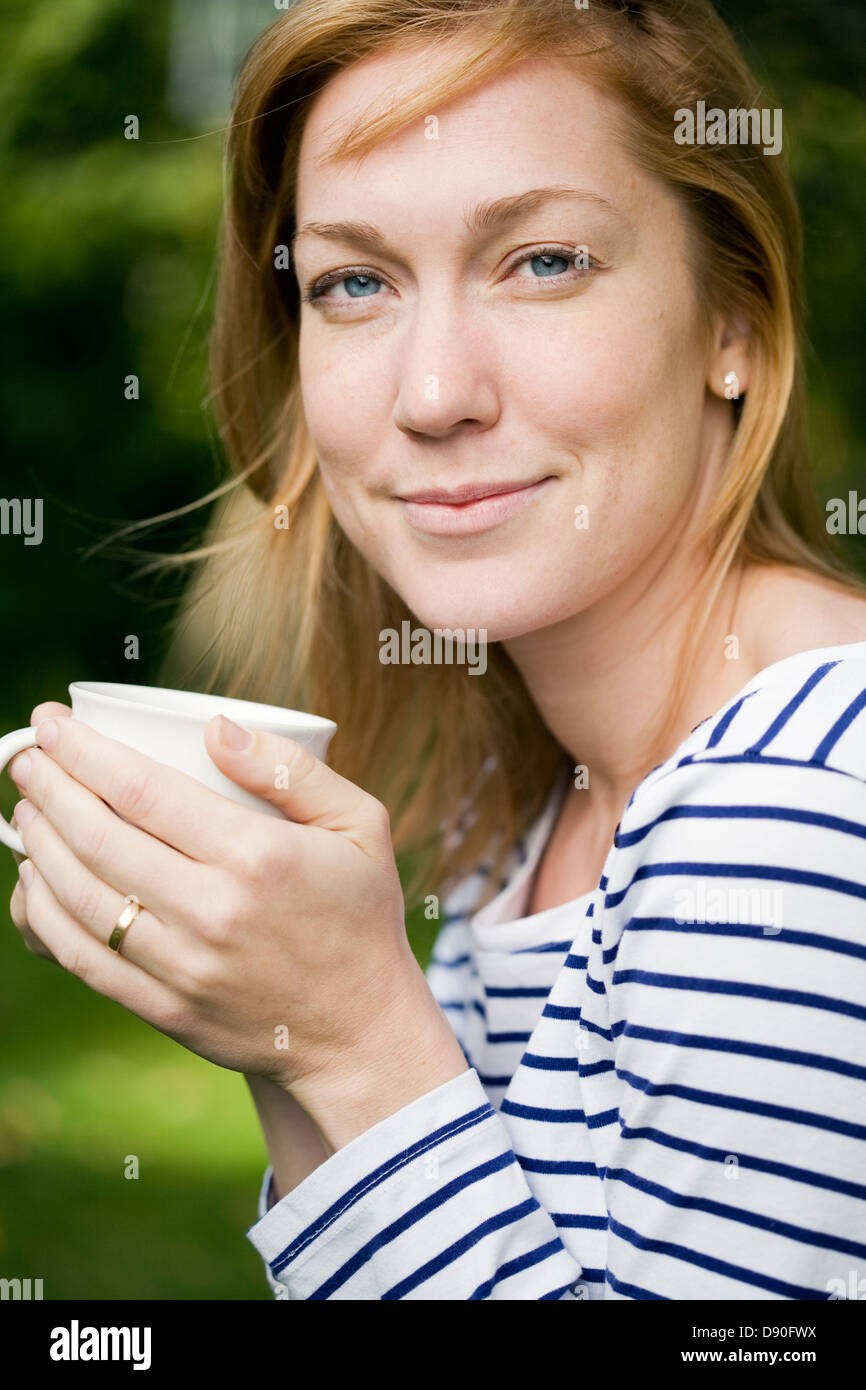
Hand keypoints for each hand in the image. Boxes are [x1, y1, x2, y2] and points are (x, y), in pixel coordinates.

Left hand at [7, 700, 466, 1145]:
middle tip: (26, 757)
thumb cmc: (360, 917)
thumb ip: (292, 769)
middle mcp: (212, 911)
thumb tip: (213, 728)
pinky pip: (79, 957)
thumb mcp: (360, 824)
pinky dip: (42, 915)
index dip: (83, 751)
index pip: (142, 790)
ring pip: (77, 896)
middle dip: (47, 787)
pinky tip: (33, 880)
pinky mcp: (162, 1009)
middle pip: (97, 837)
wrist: (361, 1034)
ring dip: (37, 845)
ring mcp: (182, 966)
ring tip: (27, 809)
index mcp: (257, 856)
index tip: (52, 723)